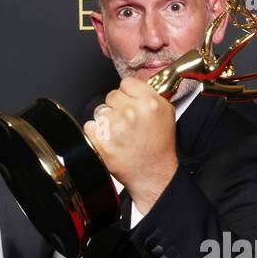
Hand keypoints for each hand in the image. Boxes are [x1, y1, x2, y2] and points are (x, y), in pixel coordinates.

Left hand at [82, 76, 178, 215]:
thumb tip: (134, 85)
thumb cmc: (159, 147)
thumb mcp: (166, 113)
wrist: (153, 173)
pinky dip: (97, 134)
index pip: (126, 83)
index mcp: (148, 103)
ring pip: (101, 112)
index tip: (131, 104)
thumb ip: (150, 94)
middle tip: (128, 123)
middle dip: (118, 107)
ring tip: (120, 134)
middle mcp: (130, 112)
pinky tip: (110, 141)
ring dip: (107, 121)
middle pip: (111, 96)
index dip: (128, 94)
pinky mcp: (101, 141)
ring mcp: (114, 127)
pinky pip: (90, 126)